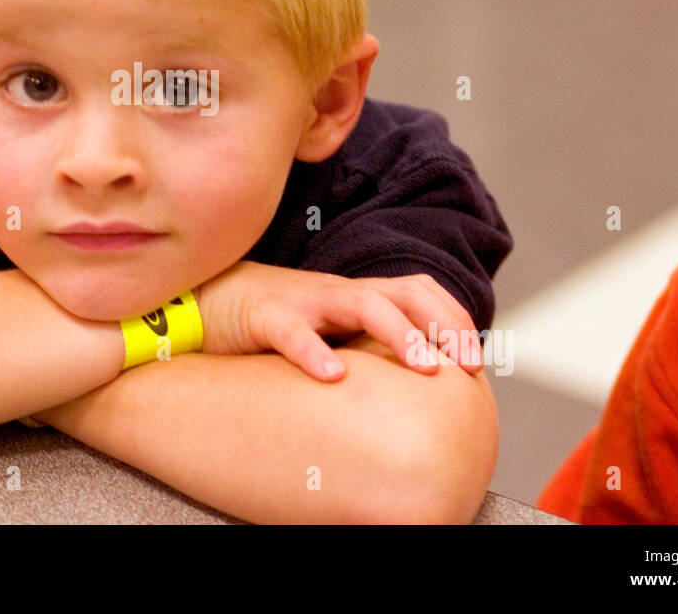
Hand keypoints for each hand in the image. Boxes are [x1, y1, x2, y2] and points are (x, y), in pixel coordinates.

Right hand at [193, 261, 482, 381]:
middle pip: (404, 290)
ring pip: (361, 303)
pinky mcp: (264, 315)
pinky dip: (314, 352)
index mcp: (355, 296)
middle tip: (465, 365)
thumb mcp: (324, 335)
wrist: (201, 303)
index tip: (476, 360)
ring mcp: (303, 299)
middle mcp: (337, 292)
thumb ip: (361, 349)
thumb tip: (409, 388)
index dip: (453, 318)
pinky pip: (291, 330)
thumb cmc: (269, 325)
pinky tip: (333, 378)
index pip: (418, 291)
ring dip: (400, 334)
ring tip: (424, 367)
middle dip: (443, 323)